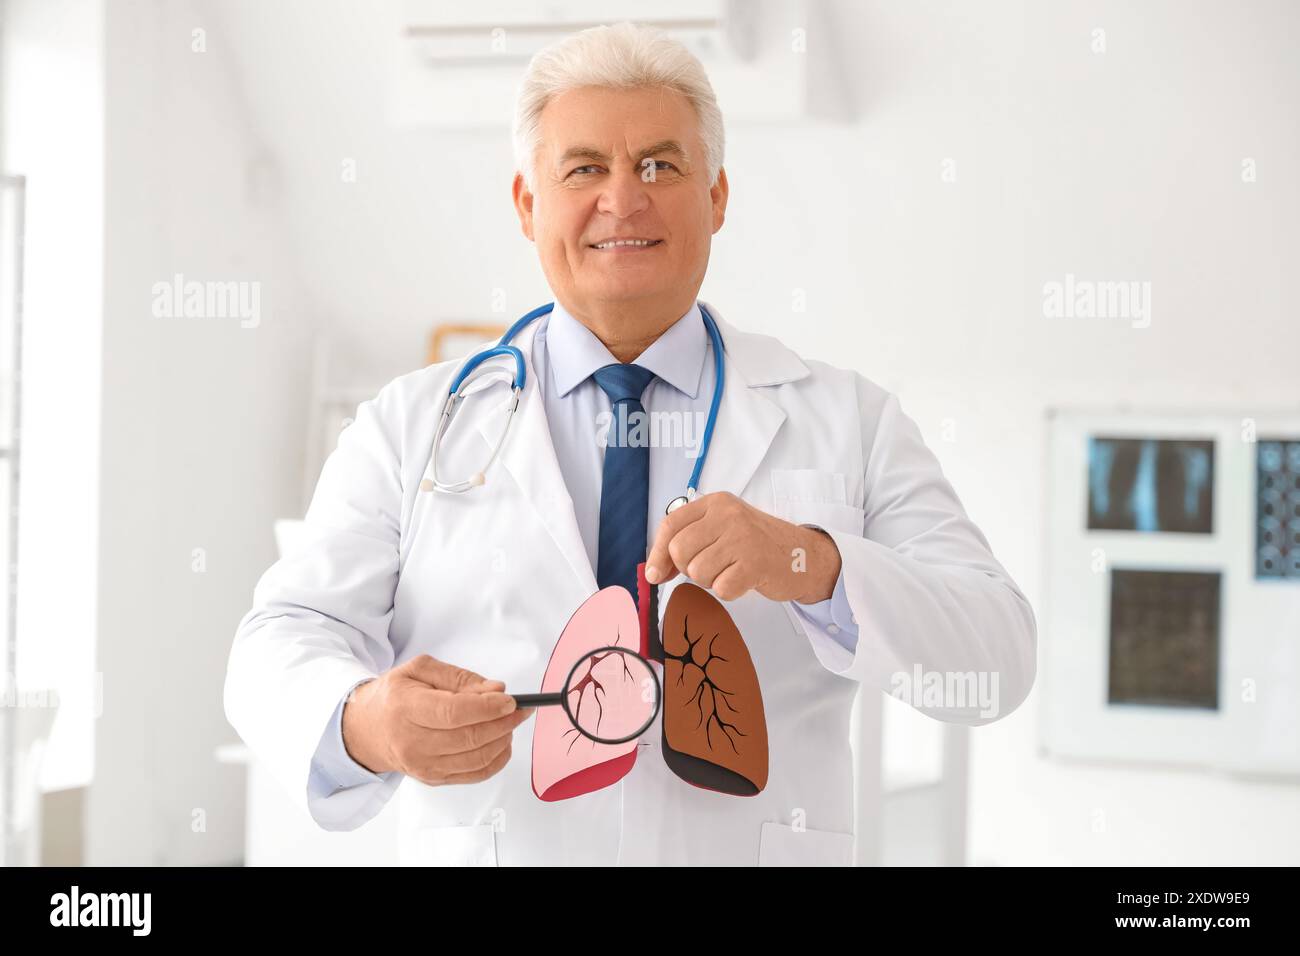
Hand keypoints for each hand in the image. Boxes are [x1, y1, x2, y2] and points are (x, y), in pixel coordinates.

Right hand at [341, 655, 533, 784]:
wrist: (368, 729)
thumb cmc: (394, 696)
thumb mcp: (419, 670)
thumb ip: (459, 677)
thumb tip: (495, 690)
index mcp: (406, 708)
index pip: (454, 713)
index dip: (487, 708)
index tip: (509, 700)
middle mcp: (412, 742)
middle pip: (469, 738)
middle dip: (503, 723)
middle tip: (521, 709)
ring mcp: (423, 765)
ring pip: (476, 759)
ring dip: (503, 740)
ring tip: (510, 722)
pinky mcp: (433, 779)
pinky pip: (474, 774)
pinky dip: (496, 760)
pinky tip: (502, 742)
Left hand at [643, 492, 841, 602]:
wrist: (802, 554)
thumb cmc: (755, 544)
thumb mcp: (721, 530)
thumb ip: (688, 543)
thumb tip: (654, 572)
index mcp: (716, 503)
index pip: (670, 525)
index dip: (658, 553)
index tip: (656, 574)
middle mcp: (728, 515)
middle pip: (680, 551)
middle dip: (689, 569)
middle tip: (712, 567)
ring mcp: (743, 537)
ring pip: (698, 572)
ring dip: (710, 581)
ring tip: (731, 571)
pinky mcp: (755, 563)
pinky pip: (721, 588)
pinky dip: (729, 591)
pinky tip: (744, 580)